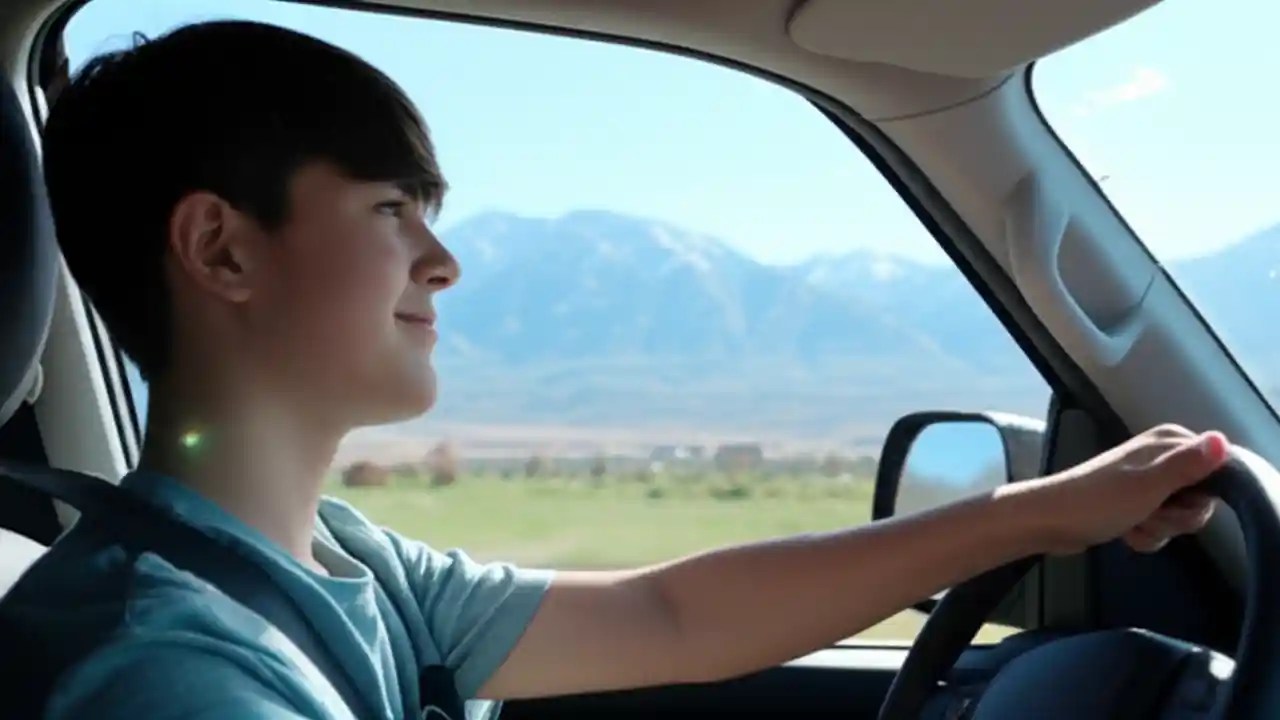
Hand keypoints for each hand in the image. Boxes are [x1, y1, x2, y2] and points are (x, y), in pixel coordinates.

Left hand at [1010, 424, 1229, 555]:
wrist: (1049, 522)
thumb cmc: (1098, 501)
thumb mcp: (1148, 485)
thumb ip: (1187, 466)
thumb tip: (1222, 440)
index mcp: (1169, 442)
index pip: (1220, 470)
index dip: (1203, 495)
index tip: (1178, 500)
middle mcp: (1162, 457)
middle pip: (1201, 499)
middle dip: (1177, 517)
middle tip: (1149, 513)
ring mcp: (1149, 482)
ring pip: (1181, 517)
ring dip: (1158, 528)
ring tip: (1132, 522)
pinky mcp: (1137, 505)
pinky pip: (1161, 527)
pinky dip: (1145, 535)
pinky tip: (1125, 532)